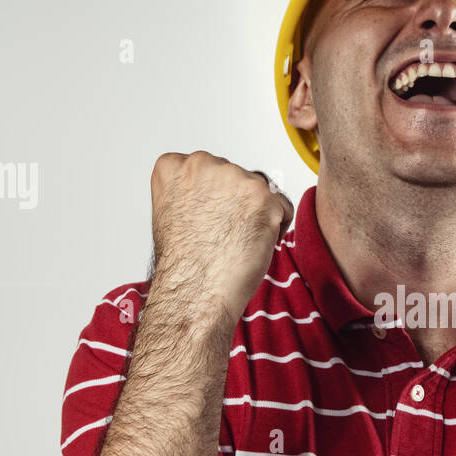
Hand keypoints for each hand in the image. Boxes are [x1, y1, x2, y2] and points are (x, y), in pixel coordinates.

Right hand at [150, 151, 293, 328]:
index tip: (205, 218)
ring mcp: (234, 177)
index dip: (213, 198)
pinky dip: (277, 226)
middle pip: (236, 175)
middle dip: (237, 202)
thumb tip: (217, 191)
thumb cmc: (184, 264)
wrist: (195, 291)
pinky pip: (283, 206)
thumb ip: (192, 192)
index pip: (208, 169)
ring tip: (236, 241)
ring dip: (258, 213)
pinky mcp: (263, 196)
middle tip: (223, 233)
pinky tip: (254, 243)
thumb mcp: (172, 213)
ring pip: (261, 190)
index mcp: (174, 166)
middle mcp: (202, 164)